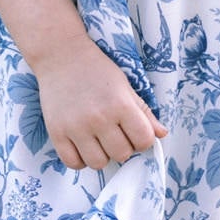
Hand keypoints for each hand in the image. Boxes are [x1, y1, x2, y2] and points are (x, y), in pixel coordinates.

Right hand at [36, 36, 167, 170]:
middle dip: (122, 146)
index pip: (144, 140)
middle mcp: (99, 118)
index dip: (142, 139)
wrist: (61, 55)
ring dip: (101, 155)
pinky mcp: (56, 132)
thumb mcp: (125, 86)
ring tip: (97, 140)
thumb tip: (162, 134)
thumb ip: (144, 111)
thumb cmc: (97, 70)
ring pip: (98, 164)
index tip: (133, 131)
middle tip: (114, 133)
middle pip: (122, 155)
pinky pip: (72, 163)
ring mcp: (76, 127)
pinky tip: (82, 145)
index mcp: (120, 104)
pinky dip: (79, 159)